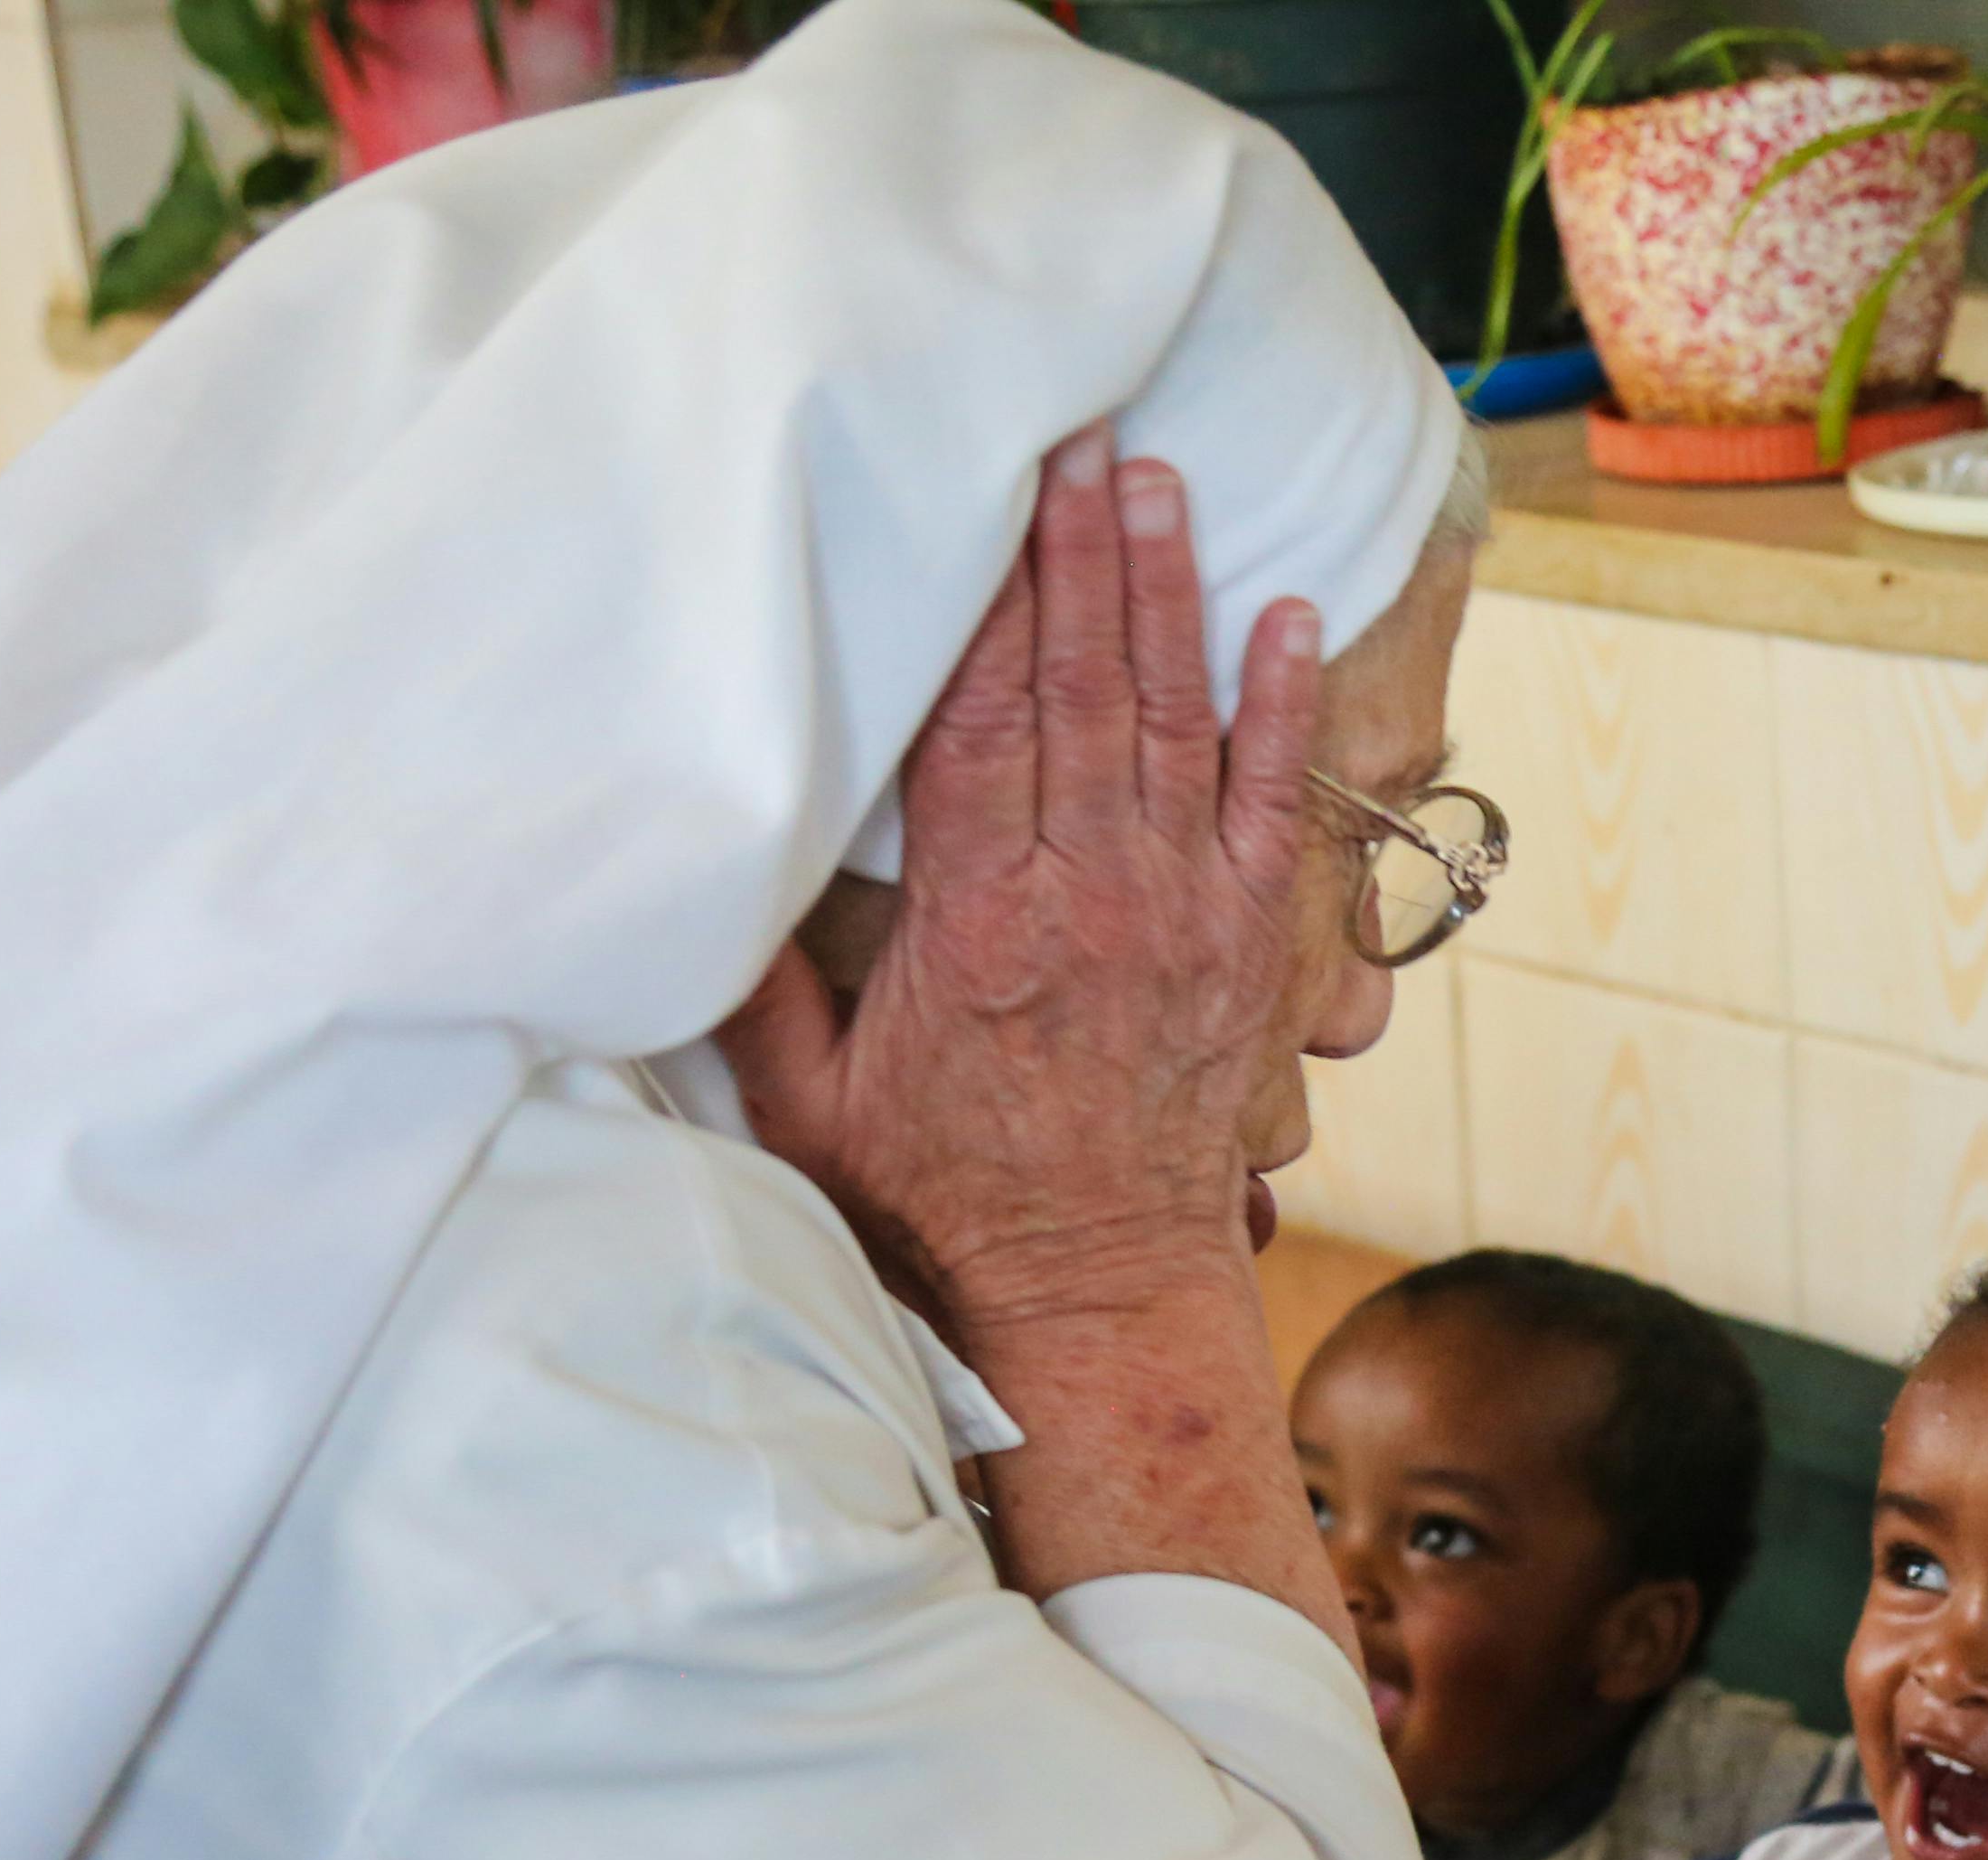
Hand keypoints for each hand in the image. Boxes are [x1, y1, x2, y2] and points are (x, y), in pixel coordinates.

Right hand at [717, 424, 1324, 1331]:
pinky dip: (1280, 708)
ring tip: (1161, 480)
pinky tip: (1285, 616)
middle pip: (1078, 686)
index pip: (975, 719)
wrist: (1093, 1298)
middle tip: (1077, 432)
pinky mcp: (1247, 948)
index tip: (982, 495)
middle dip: (1079, 551)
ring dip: (1168, 593)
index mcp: (972, 920)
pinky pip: (1275, 805)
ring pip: (1172, 719)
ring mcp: (1178, 917)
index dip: (982, 598)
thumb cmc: (942, 1205)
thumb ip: (762, 981)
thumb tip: (702, 866)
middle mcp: (1085, 898)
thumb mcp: (806, 1104)